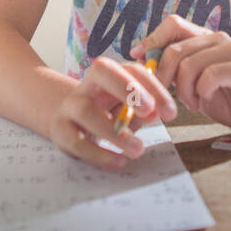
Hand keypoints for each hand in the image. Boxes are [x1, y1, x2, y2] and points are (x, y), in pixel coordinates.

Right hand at [48, 55, 175, 170]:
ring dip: (115, 131)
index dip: (152, 86)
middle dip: (128, 88)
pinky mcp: (60, 131)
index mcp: (108, 76)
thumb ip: (141, 110)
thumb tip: (155, 113)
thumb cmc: (104, 114)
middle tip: (150, 112)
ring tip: (137, 149)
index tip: (170, 112)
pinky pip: (77, 142)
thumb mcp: (125, 108)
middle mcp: (87, 85)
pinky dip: (99, 154)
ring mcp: (70, 107)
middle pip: (101, 71)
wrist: (64, 120)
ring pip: (86, 111)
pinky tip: (119, 161)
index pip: (131, 69)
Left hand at [132, 14, 230, 140]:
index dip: (152, 39)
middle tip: (170, 97)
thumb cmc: (226, 99)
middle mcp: (219, 40)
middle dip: (164, 77)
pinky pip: (209, 76)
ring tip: (193, 102)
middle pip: (174, 49)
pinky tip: (206, 101)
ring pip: (189, 65)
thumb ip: (174, 69)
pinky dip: (201, 93)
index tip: (138, 58)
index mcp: (205, 39)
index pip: (173, 24)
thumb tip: (140, 58)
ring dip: (184, 91)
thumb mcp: (192, 83)